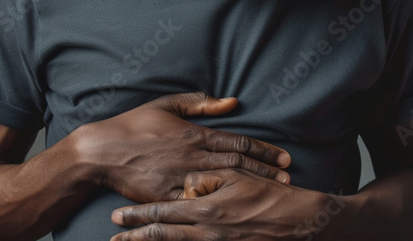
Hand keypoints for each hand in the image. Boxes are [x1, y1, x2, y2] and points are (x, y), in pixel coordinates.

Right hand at [73, 92, 291, 203]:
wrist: (101, 151)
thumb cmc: (134, 125)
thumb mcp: (167, 105)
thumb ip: (200, 103)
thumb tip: (232, 101)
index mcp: (194, 134)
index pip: (238, 142)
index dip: (264, 150)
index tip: (283, 157)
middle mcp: (192, 156)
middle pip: (238, 166)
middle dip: (265, 172)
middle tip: (287, 178)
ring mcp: (180, 178)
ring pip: (224, 185)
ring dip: (250, 189)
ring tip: (272, 194)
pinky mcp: (166, 197)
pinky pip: (197, 204)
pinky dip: (217, 207)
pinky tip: (235, 213)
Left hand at [110, 169, 348, 240]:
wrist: (299, 223)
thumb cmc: (268, 195)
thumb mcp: (236, 177)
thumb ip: (207, 178)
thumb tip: (186, 183)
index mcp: (205, 209)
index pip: (162, 213)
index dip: (137, 217)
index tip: (116, 219)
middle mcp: (206, 233)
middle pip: (162, 236)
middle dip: (136, 237)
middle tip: (113, 238)